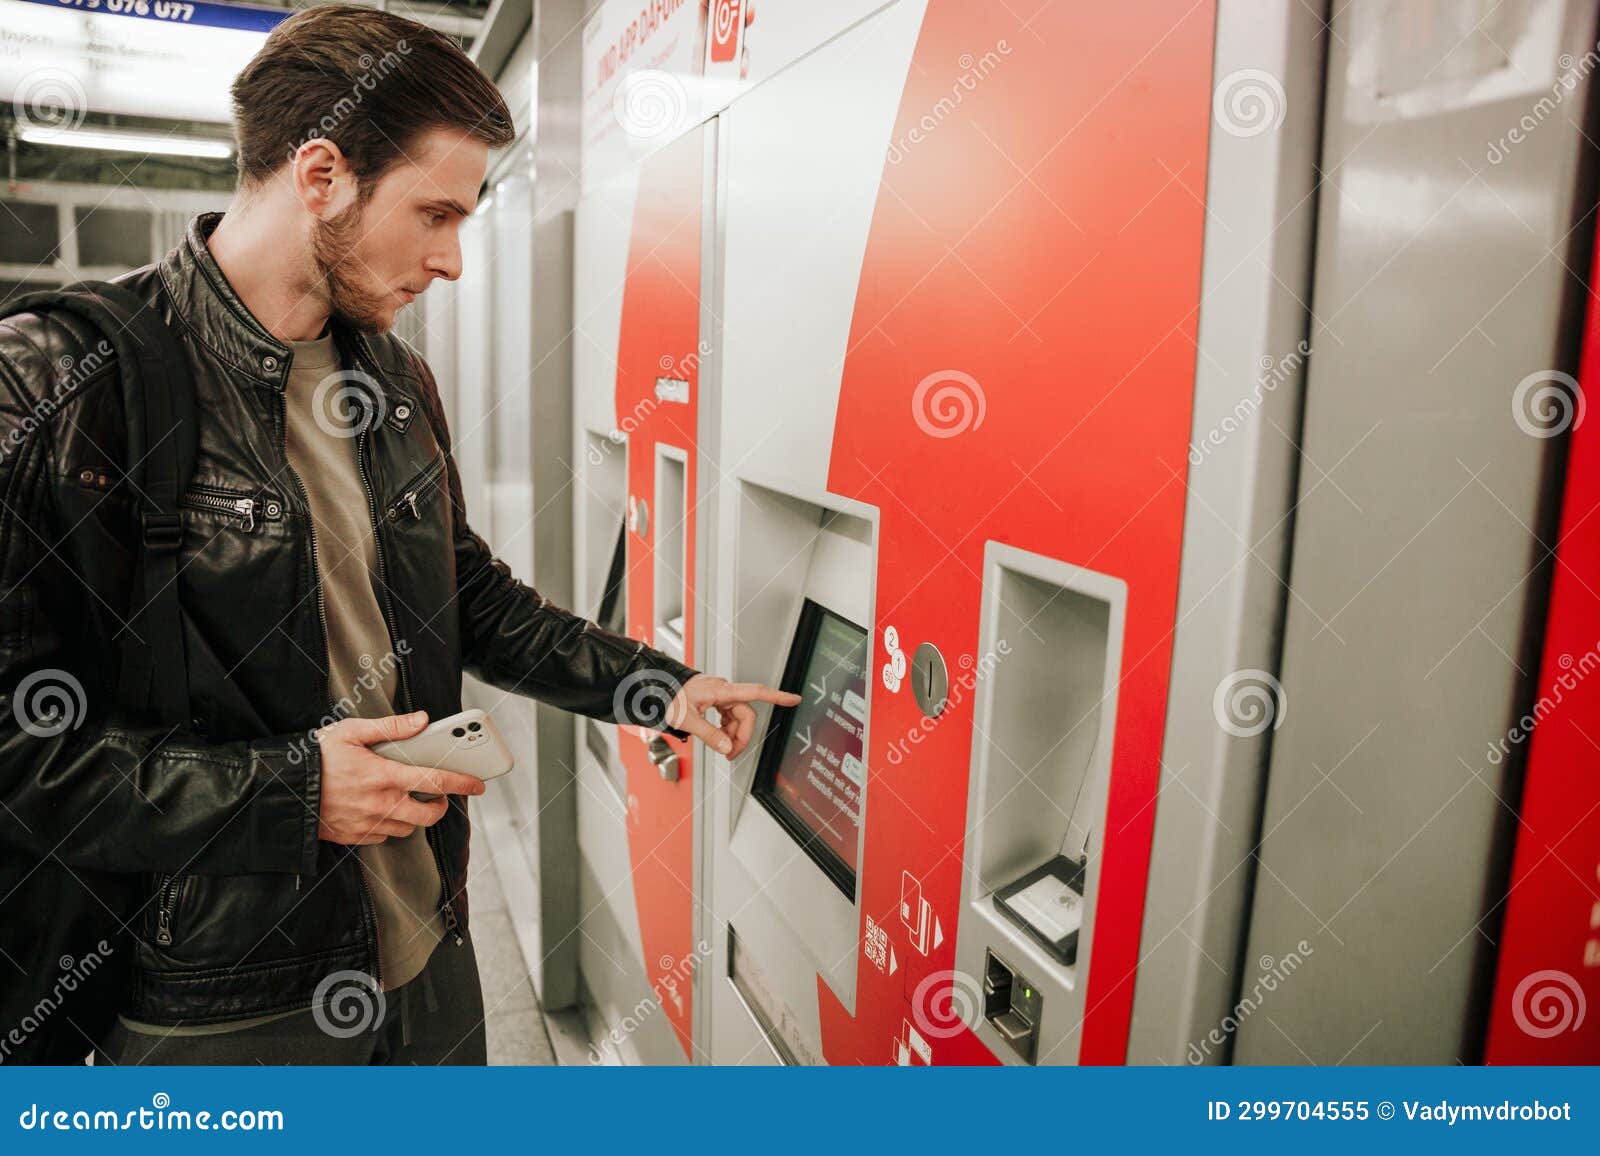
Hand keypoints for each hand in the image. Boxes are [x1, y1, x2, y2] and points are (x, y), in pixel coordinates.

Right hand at [315, 711, 486, 845]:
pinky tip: (380, 809)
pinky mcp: (354, 837)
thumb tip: (421, 720)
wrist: (282, 788)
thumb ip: (391, 727)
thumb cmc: (316, 757)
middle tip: (438, 795)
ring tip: (405, 798)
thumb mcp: (352, 731)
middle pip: (428, 816)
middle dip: (441, 807)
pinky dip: (389, 825)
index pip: (435, 781)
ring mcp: (367, 823)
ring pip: (407, 828)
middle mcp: (380, 804)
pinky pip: (384, 836)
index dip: (462, 783)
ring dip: (413, 815)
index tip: (477, 784)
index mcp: (384, 775)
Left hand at [667, 674, 799, 758]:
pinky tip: (717, 736)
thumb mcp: (687, 720)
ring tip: (721, 748)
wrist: (657, 687)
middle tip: (729, 754)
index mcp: (720, 690)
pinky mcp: (715, 700)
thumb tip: (726, 748)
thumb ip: (709, 735)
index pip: (756, 692)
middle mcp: (723, 691)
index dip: (777, 696)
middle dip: (741, 736)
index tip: (794, 699)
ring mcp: (720, 695)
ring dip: (732, 735)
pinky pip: (729, 716)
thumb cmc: (669, 697)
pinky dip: (726, 729)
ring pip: (738, 717)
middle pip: (746, 715)